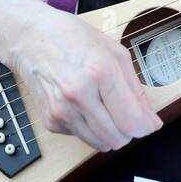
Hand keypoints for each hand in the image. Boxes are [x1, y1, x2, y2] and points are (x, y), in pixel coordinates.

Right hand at [10, 8, 162, 152]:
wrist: (30, 38)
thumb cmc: (72, 38)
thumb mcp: (114, 51)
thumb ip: (135, 88)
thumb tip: (149, 119)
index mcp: (100, 71)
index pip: (131, 120)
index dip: (146, 127)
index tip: (150, 123)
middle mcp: (79, 95)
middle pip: (118, 138)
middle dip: (130, 130)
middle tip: (129, 114)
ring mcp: (62, 111)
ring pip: (101, 143)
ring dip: (111, 133)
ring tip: (107, 108)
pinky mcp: (51, 121)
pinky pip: (82, 136)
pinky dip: (91, 128)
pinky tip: (85, 105)